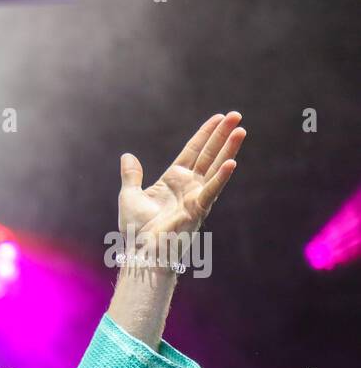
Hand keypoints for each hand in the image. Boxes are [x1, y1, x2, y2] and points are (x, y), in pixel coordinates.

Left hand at [118, 111, 244, 252]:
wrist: (141, 252)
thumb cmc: (136, 230)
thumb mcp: (130, 195)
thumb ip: (131, 175)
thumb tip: (127, 155)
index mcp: (173, 180)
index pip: (193, 151)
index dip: (205, 134)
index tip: (218, 118)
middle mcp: (189, 186)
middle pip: (208, 154)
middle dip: (222, 135)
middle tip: (236, 115)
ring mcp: (195, 197)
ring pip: (215, 168)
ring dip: (228, 149)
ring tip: (241, 130)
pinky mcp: (197, 210)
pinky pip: (211, 191)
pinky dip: (221, 177)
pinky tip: (232, 162)